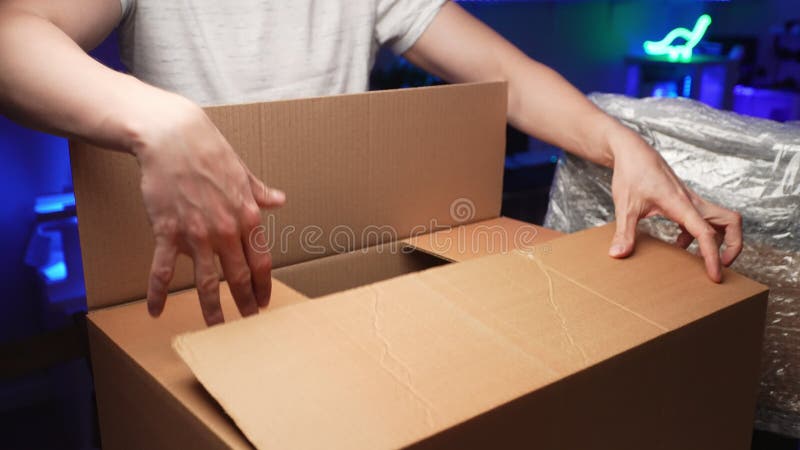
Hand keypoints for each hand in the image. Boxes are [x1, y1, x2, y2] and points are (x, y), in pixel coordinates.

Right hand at [130, 93, 285, 324]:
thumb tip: (280, 200)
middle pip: (238, 276)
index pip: (261, 261)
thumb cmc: (209, 151)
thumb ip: (259, 192)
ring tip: (216, 328)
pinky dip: (158, 293)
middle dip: (244, 302)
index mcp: (247, 217)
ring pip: (207, 281)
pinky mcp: (167, 232)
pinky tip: (157, 312)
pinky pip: (163, 270)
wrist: (173, 137)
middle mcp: (225, 231)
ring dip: (211, 308)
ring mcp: (196, 234)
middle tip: (247, 321)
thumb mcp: (242, 172)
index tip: (264, 300)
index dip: (263, 284)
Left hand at [605, 127, 741, 281]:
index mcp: (681, 204)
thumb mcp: (625, 206)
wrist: (632, 151)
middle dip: (733, 245)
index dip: (713, 256)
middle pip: (730, 221)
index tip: (716, 276)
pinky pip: (703, 220)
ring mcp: (690, 201)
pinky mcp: (684, 201)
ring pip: (720, 220)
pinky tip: (679, 244)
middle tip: (720, 266)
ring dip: (718, 240)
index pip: (706, 233)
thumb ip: (624, 232)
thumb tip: (619, 254)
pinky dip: (699, 235)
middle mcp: (692, 202)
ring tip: (700, 261)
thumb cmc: (631, 173)